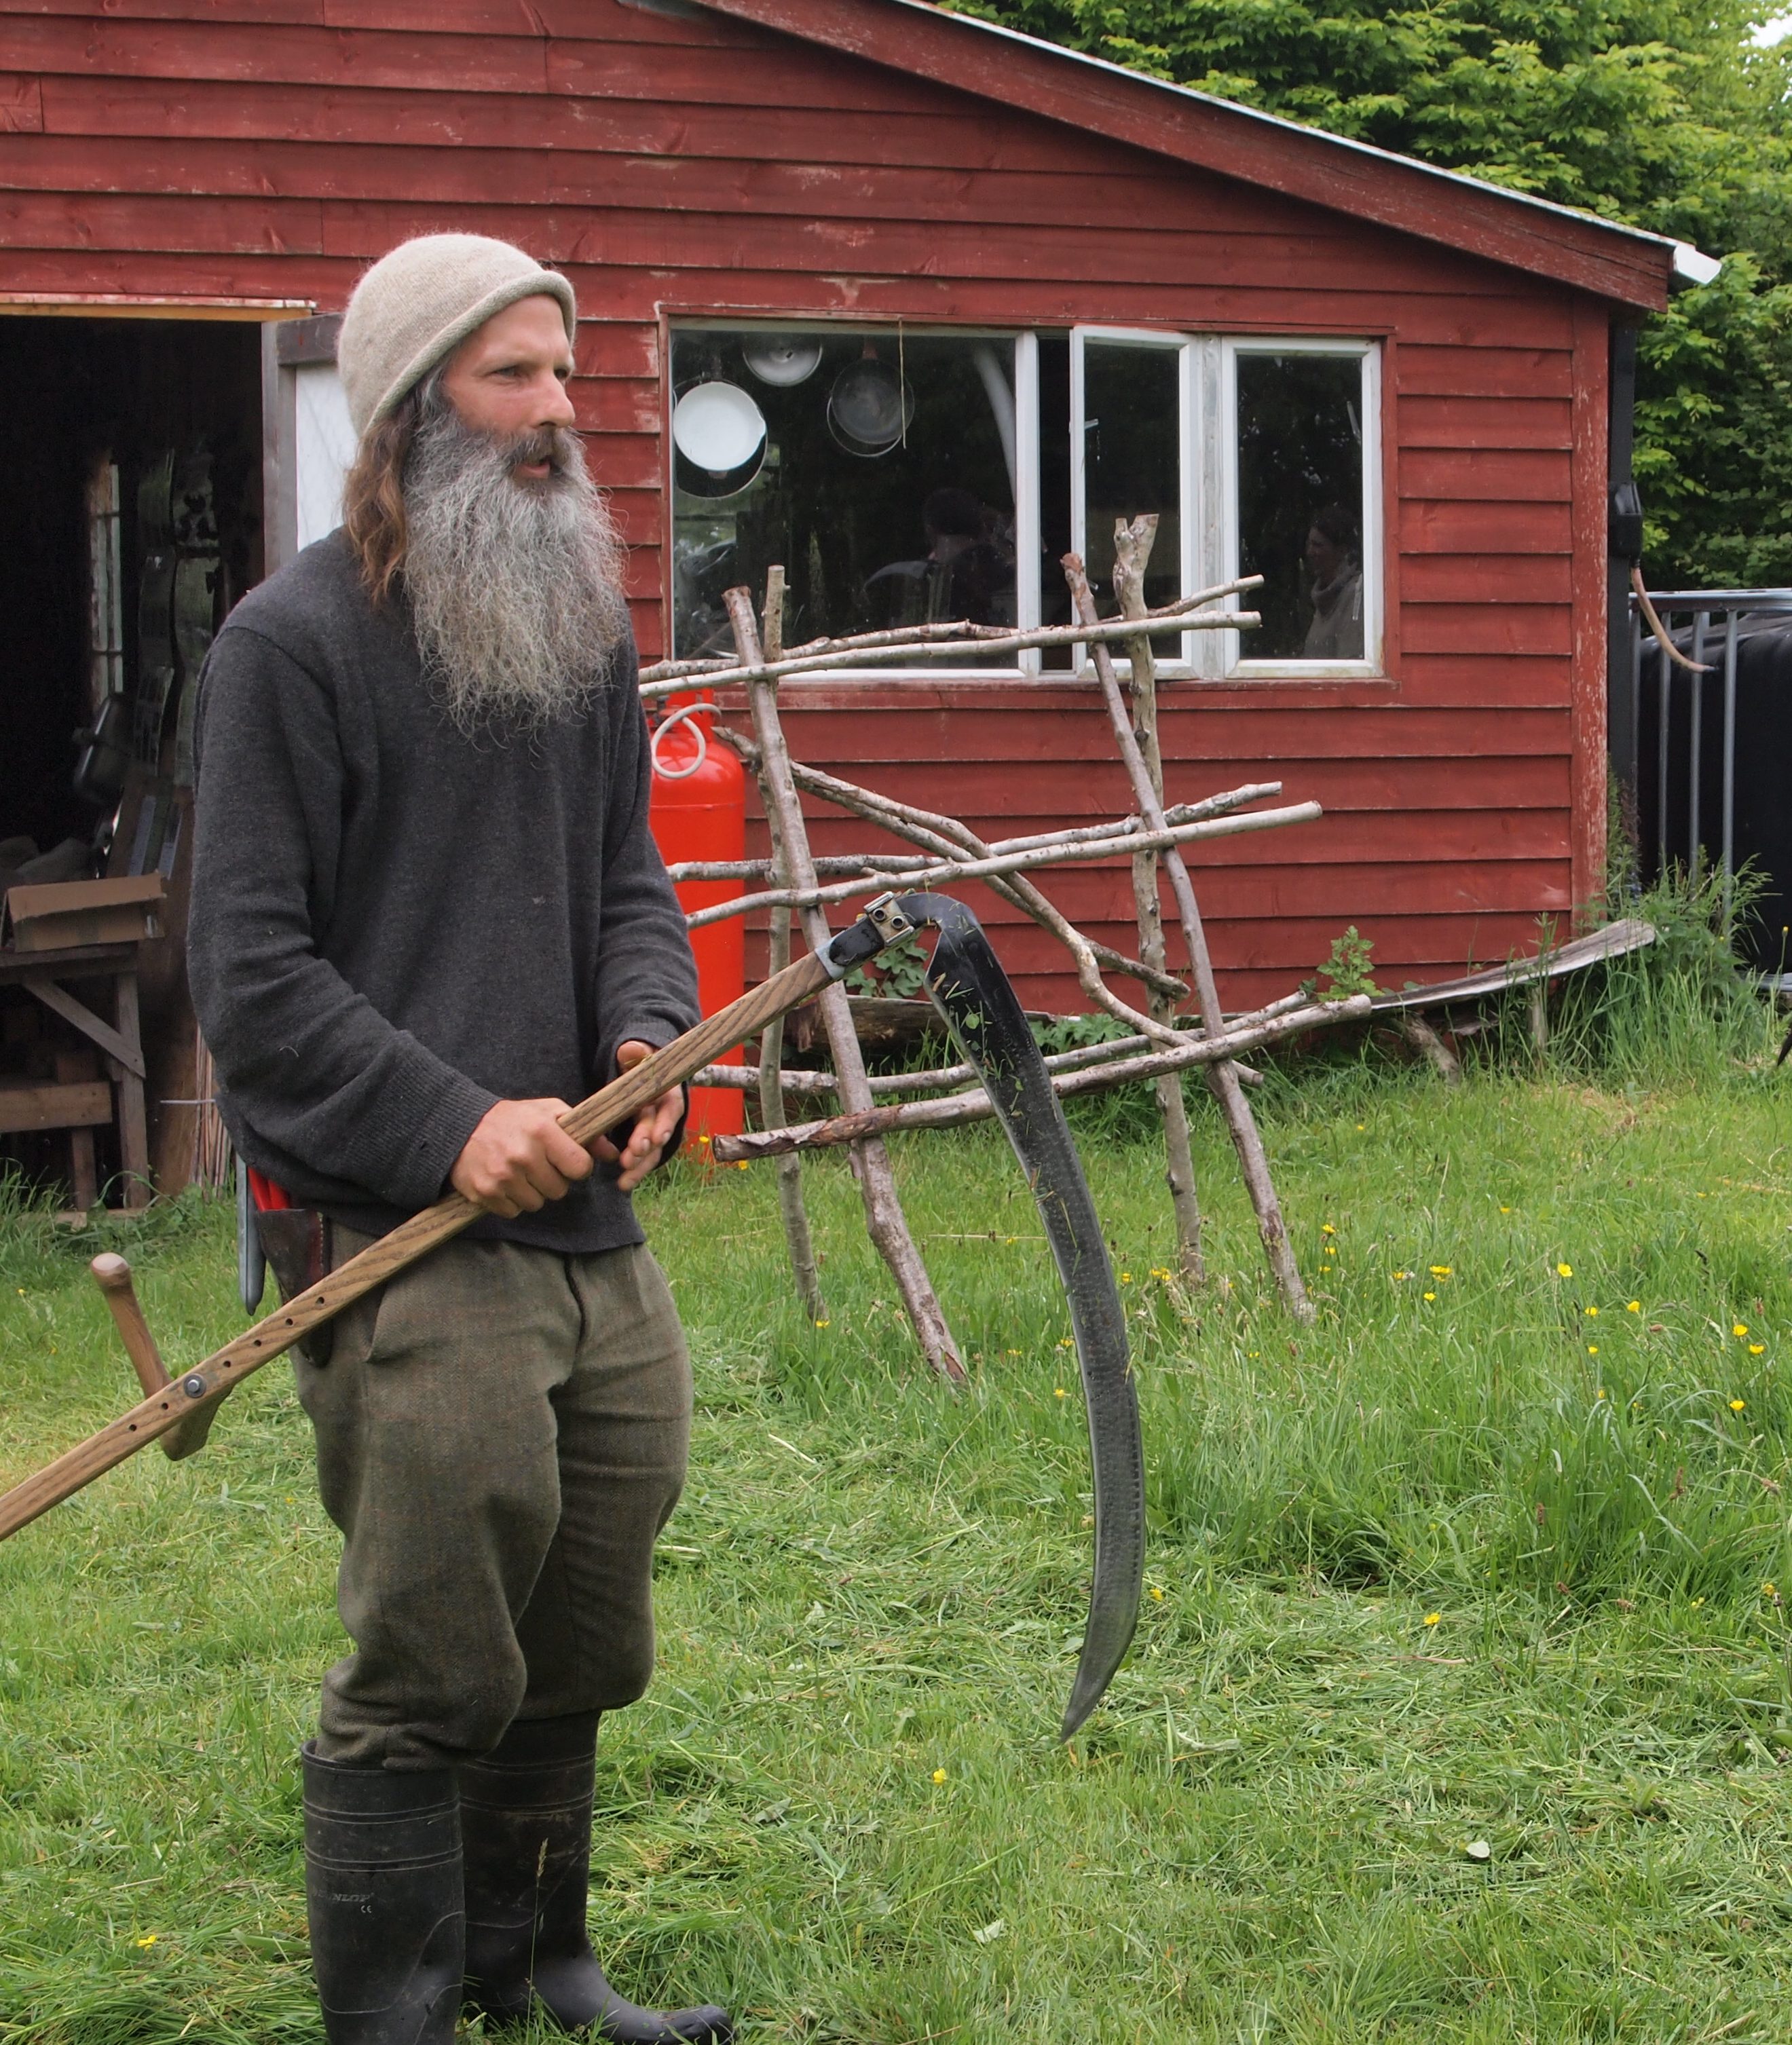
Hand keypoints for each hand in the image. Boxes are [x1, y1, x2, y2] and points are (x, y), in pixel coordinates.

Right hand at [450, 1097, 593, 1217]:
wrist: (460, 1126)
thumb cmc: (513, 1119)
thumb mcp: (549, 1112)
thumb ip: (583, 1132)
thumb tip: (613, 1154)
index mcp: (542, 1132)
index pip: (580, 1167)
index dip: (577, 1167)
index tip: (568, 1161)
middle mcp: (523, 1155)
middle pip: (560, 1190)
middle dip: (554, 1180)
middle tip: (539, 1166)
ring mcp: (503, 1176)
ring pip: (537, 1204)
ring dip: (533, 1192)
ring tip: (521, 1173)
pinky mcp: (486, 1192)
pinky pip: (514, 1212)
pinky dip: (512, 1201)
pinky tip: (505, 1182)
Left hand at [591, 1040, 683, 1191]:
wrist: (641, 1068)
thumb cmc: (640, 1060)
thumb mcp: (638, 1052)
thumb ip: (635, 1052)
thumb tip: (632, 1049)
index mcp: (666, 1091)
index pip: (670, 1108)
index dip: (665, 1124)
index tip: (656, 1138)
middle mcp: (664, 1112)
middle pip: (659, 1133)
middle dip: (646, 1147)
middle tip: (631, 1158)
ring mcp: (655, 1127)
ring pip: (652, 1150)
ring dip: (640, 1166)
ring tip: (624, 1181)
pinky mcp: (644, 1138)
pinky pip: (642, 1156)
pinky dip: (634, 1171)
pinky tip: (622, 1184)